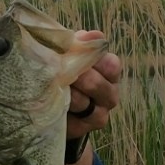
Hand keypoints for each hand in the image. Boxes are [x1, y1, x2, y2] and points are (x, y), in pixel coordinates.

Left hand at [65, 30, 120, 164]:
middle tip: (60, 71)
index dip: (92, 61)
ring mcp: (100, 114)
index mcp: (110, 72)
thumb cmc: (67, 72)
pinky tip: (53, 104)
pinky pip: (74, 121)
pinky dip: (62, 112)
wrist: (57, 105)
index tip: (74, 56)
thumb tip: (91, 35)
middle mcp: (110, 94)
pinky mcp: (85, 129)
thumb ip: (81, 44)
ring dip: (67, 94)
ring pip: (85, 103)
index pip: (111, 65)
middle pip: (98, 85)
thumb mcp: (72, 54)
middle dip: (77, 77)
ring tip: (53, 87)